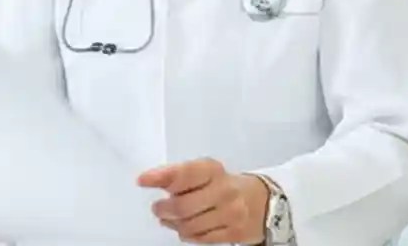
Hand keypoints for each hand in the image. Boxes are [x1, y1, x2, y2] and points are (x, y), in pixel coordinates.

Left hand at [138, 158, 267, 243]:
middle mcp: (223, 191)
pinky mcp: (234, 232)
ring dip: (173, 224)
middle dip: (163, 209)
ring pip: (189, 226)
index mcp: (213, 170)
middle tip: (157, 208)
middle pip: (182, 206)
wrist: (264, 202)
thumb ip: (180, 176)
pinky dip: (187, 235)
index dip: (160, 176)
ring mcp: (231, 213)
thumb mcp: (206, 172)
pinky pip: (201, 238)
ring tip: (170, 218)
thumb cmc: (225, 185)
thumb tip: (152, 180)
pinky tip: (185, 229)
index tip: (143, 180)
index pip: (184, 173)